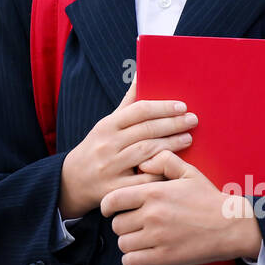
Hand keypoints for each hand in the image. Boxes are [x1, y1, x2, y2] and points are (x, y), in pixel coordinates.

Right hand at [57, 77, 198, 218]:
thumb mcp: (106, 124)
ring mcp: (111, 168)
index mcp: (107, 126)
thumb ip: (127, 104)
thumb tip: (140, 75)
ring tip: (188, 138)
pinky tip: (174, 165)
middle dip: (172, 124)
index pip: (138, 111)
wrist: (72, 181)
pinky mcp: (115, 189)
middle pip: (146, 131)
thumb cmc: (97, 147)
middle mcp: (108, 145)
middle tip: (192, 120)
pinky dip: (160, 171)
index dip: (162, 107)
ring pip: (147, 152)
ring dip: (171, 144)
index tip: (182, 106)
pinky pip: (144, 180)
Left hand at [101, 150, 261, 264]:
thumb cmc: (209, 199)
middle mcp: (152, 215)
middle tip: (132, 224)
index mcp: (154, 192)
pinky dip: (132, 259)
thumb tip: (143, 164)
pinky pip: (132, 261)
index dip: (106, 206)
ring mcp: (157, 238)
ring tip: (138, 238)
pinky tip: (141, 253)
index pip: (113, 200)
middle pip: (116, 224)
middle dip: (121, 224)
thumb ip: (163, 161)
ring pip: (123, 243)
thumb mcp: (188, 172)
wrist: (231, 226)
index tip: (109, 209)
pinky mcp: (164, 257)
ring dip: (128, 242)